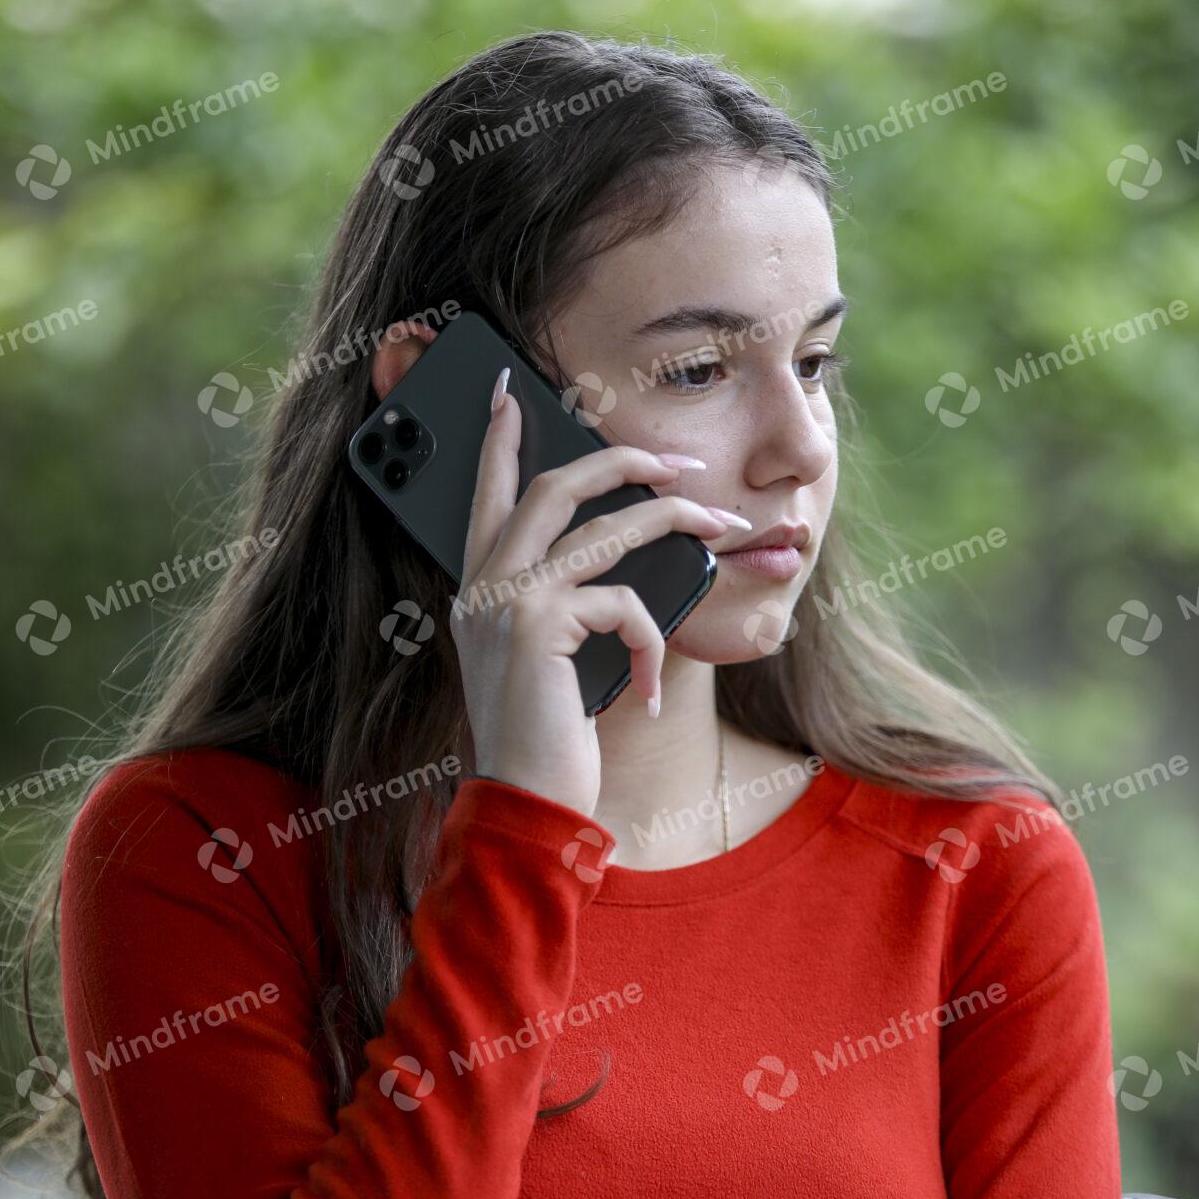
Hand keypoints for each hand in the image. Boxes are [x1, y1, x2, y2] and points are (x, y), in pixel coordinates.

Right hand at [452, 370, 742, 818]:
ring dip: (672, 519)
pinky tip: (651, 690)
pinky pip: (624, 601)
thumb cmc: (544, 744)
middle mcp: (484, 588)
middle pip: (552, 486)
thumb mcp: (549, 665)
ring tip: (719, 523)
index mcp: (479, 592)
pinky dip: (653, 640)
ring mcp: (508, 602)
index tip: (513, 392)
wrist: (525, 806)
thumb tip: (623, 555)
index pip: (487, 494)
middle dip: (622, 460)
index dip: (500, 440)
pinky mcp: (540, 625)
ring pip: (600, 526)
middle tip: (678, 459)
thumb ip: (561, 609)